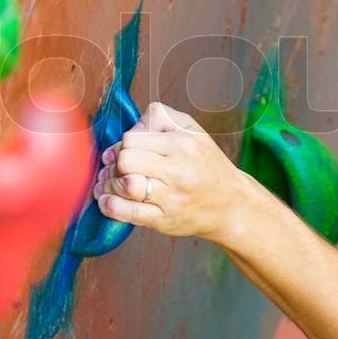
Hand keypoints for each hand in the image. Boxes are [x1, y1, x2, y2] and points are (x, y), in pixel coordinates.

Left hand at [92, 102, 243, 239]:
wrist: (231, 205)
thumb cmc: (207, 164)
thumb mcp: (193, 131)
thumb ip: (162, 118)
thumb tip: (133, 126)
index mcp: (183, 145)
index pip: (132, 138)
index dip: (123, 143)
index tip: (126, 150)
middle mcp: (178, 171)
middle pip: (125, 160)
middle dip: (116, 163)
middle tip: (120, 167)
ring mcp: (171, 198)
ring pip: (125, 185)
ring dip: (111, 183)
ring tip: (112, 183)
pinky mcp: (165, 220)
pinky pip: (129, 213)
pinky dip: (111, 206)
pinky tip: (106, 200)